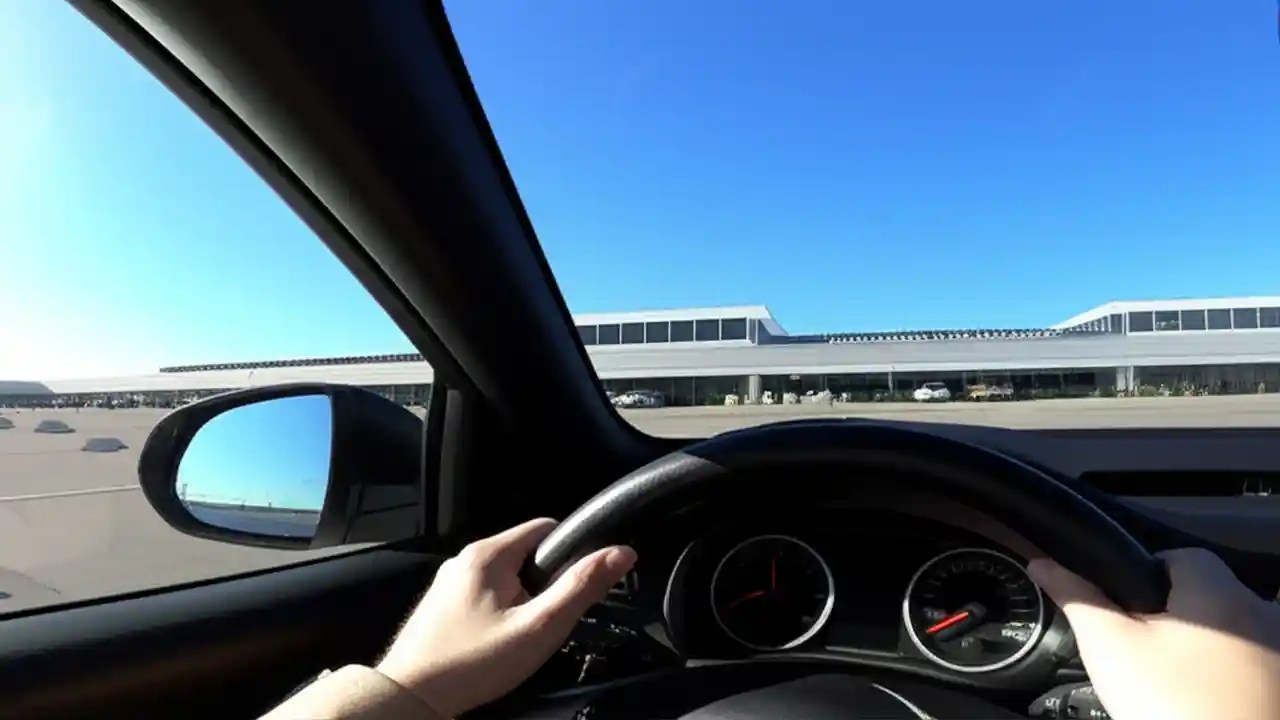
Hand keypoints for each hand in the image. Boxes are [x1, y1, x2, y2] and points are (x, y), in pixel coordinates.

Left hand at [376, 518, 635, 717]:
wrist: (411, 698)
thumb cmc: (474, 663)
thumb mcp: (539, 627)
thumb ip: (581, 588)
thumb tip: (622, 553)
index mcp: (488, 553)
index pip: (546, 528)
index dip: (570, 552)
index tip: (573, 588)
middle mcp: (464, 559)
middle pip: (525, 555)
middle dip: (543, 585)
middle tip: (544, 623)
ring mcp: (448, 583)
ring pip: (504, 579)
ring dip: (520, 602)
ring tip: (519, 637)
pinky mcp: (440, 607)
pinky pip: (483, 597)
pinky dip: (497, 614)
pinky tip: (495, 644)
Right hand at [1029, 548, 1279, 719]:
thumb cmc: (1167, 704)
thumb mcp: (1110, 648)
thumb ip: (1079, 598)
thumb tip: (1043, 564)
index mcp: (1219, 592)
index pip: (1180, 556)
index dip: (1144, 576)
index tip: (1126, 612)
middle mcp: (1263, 613)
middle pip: (1207, 594)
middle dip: (1174, 614)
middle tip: (1144, 651)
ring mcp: (1279, 652)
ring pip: (1231, 630)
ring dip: (1205, 643)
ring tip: (1175, 680)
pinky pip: (1251, 662)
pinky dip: (1229, 671)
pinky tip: (1206, 698)